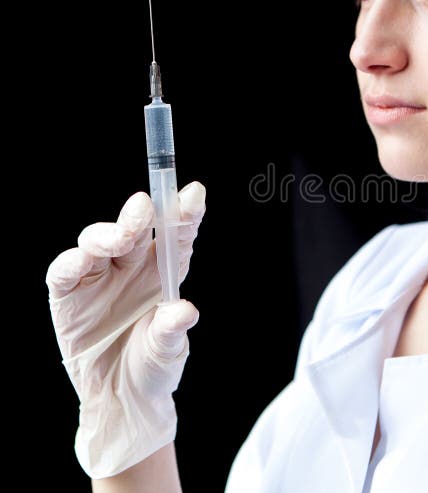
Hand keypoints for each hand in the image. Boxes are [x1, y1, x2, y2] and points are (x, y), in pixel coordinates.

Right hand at [46, 181, 205, 478]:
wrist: (119, 401)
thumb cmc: (152, 368)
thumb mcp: (167, 353)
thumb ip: (171, 332)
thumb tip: (183, 312)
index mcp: (165, 271)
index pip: (176, 234)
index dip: (185, 212)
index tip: (195, 193)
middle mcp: (133, 267)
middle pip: (136, 230)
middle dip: (139, 215)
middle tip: (144, 207)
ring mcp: (99, 278)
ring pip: (98, 242)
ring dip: (107, 234)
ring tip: (119, 238)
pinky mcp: (68, 296)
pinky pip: (66, 272)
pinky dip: (72, 262)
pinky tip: (82, 261)